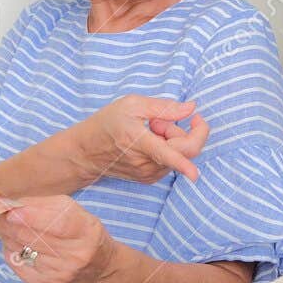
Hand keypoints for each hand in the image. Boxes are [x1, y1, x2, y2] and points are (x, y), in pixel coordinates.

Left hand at [0, 196, 118, 282]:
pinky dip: (12, 251)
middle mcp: (75, 255)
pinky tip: (17, 244)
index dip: (31, 217)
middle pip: (33, 237)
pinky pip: (17, 264)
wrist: (99, 270)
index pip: (57, 224)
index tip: (10, 211)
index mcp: (86, 231)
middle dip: (7, 223)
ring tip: (6, 225)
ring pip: (20, 250)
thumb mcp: (74, 211)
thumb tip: (11, 204)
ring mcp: (60, 274)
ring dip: (7, 235)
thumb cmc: (83, 234)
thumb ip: (43, 205)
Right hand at [75, 95, 208, 185]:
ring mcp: (148, 174)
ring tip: (148, 132)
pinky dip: (166, 149)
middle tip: (157, 121)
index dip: (185, 165)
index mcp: (139, 142)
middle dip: (178, 130)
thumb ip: (164, 107)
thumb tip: (191, 109)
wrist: (86, 151)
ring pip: (178, 155)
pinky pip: (171, 162)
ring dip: (170, 139)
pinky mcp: (150, 178)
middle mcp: (146, 163)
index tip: (195, 174)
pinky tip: (147, 143)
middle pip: (183, 150)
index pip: (167, 156)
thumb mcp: (132, 104)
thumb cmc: (107, 124)